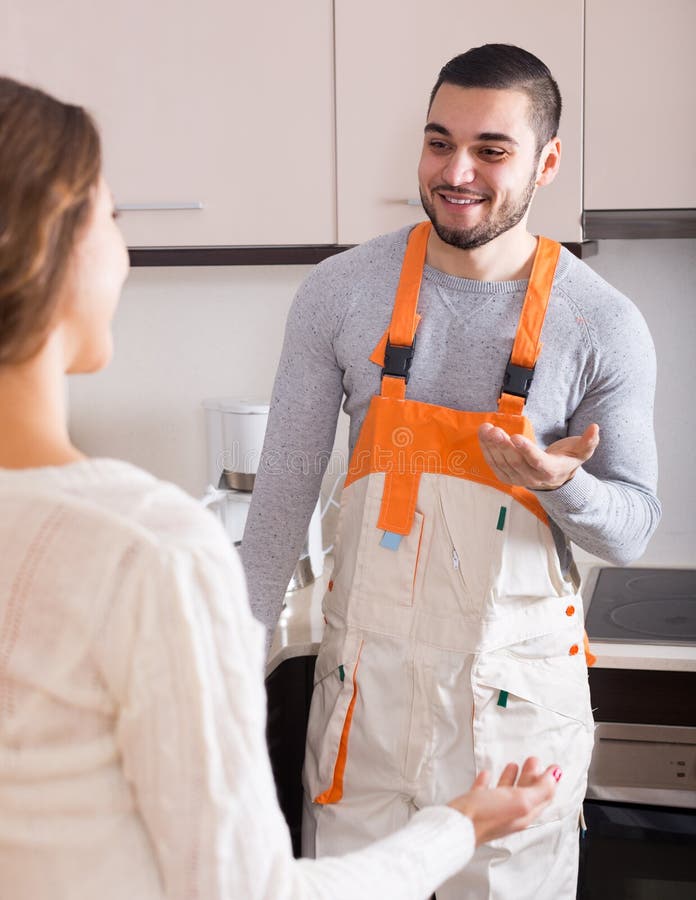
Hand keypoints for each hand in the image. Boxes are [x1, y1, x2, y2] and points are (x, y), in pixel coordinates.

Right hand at [447, 757, 559, 845]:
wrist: (458, 826)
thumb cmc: (486, 816)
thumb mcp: (520, 801)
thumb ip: (539, 790)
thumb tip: (555, 776)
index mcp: (523, 813)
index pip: (542, 797)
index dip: (549, 781)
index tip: (553, 768)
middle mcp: (509, 814)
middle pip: (525, 793)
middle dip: (531, 776)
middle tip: (534, 761)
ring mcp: (492, 810)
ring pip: (506, 792)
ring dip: (512, 777)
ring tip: (514, 765)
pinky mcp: (475, 807)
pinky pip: (485, 792)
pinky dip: (487, 781)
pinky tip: (486, 775)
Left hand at [478, 423, 599, 489]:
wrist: (554, 479)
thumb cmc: (566, 460)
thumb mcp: (581, 452)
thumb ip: (589, 441)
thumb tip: (595, 428)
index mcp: (550, 471)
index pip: (537, 461)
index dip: (526, 450)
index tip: (516, 437)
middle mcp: (532, 477)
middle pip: (515, 462)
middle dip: (503, 445)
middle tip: (495, 430)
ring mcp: (518, 479)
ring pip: (502, 463)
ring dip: (491, 446)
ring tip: (486, 429)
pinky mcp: (506, 477)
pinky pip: (494, 465)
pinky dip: (487, 450)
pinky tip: (483, 435)